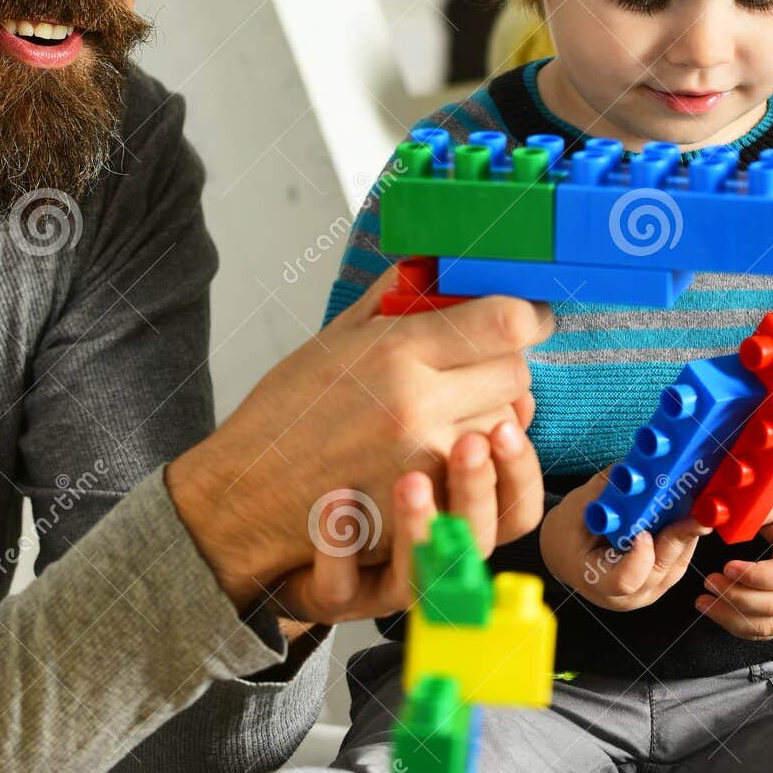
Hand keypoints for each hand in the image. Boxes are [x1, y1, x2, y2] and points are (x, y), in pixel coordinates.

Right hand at [166, 265, 551, 612]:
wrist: (244, 492)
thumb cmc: (283, 415)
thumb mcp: (331, 338)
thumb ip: (389, 299)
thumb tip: (430, 263)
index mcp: (395, 352)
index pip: (505, 322)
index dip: (528, 315)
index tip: (529, 316)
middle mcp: (417, 404)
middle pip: (517, 376)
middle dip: (507, 366)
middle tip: (481, 365)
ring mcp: (425, 462)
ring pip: (507, 428)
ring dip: (495, 416)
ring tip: (459, 412)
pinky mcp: (428, 508)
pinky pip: (484, 477)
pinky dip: (476, 464)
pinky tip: (448, 453)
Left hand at [269, 402, 544, 626]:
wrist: (268, 510)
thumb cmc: (344, 457)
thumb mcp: (400, 415)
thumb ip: (452, 387)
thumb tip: (506, 352)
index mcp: (454, 503)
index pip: (512, 499)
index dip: (517, 467)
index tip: (510, 417)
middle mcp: (430, 546)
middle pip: (481, 534)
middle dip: (479, 489)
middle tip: (471, 442)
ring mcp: (380, 572)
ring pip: (423, 575)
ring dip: (422, 525)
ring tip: (411, 480)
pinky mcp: (335, 589)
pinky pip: (343, 586)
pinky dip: (340, 552)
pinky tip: (334, 503)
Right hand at [541, 470, 711, 611]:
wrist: (565, 554)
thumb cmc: (566, 533)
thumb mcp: (576, 509)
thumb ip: (604, 490)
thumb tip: (633, 467)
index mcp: (597, 582)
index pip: (625, 581)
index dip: (639, 558)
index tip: (643, 532)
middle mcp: (627, 596)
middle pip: (659, 571)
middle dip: (677, 537)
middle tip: (692, 511)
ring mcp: (647, 592)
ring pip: (675, 565)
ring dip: (686, 534)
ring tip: (695, 505)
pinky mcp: (659, 581)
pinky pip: (678, 560)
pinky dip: (683, 536)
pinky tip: (689, 513)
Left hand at [694, 487, 772, 638]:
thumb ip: (760, 508)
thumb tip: (724, 513)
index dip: (753, 576)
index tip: (726, 566)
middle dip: (736, 597)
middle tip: (709, 581)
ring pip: (770, 625)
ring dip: (732, 617)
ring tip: (705, 600)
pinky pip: (769, 631)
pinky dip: (740, 627)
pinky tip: (717, 611)